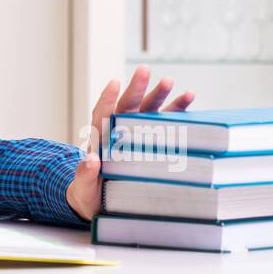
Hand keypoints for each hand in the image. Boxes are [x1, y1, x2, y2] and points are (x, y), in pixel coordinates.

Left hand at [64, 65, 195, 222]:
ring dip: (158, 96)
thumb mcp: (83, 190)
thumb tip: (91, 159)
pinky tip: (189, 98)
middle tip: (144, 70)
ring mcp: (137, 135)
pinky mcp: (153, 143)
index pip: (102, 114)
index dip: (107, 99)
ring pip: (147, 111)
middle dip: (136, 88)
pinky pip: (166, 124)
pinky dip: (177, 112)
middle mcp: (119, 132)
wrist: (101, 203)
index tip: (114, 83)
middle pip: (126, 106)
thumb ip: (85, 176)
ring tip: (170, 81)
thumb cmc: (89, 195)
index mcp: (100, 140)